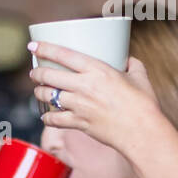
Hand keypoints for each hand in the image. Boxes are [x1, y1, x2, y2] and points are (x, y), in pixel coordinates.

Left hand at [28, 42, 161, 156]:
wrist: (142, 131)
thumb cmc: (144, 104)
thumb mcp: (140, 76)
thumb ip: (132, 64)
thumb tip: (128, 59)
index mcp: (97, 70)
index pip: (63, 55)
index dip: (44, 48)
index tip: (33, 46)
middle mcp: (84, 86)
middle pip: (49, 75)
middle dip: (37, 73)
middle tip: (35, 72)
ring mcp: (80, 105)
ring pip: (48, 96)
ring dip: (39, 92)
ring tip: (38, 91)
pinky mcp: (79, 123)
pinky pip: (55, 119)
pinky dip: (47, 117)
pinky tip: (46, 116)